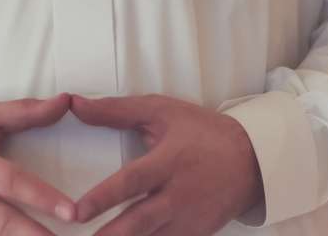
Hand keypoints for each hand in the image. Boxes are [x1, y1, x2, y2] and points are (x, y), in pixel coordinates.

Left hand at [70, 93, 262, 235]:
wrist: (251, 161)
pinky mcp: (194, 234)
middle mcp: (177, 196)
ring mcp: (187, 220)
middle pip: (140, 222)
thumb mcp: (161, 111)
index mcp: (168, 162)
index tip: (78, 211)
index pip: (131, 182)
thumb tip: (75, 104)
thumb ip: (116, 111)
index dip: (103, 198)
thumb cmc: (202, 132)